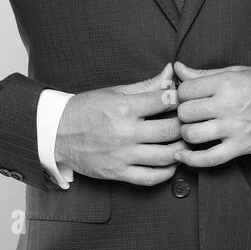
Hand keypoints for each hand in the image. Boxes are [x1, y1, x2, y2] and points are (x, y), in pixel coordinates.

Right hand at [55, 63, 186, 185]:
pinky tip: (172, 162)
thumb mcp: (114, 91)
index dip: (181, 99)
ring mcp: (122, 155)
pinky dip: (167, 172)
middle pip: (170, 130)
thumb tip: (170, 72)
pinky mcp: (118, 173)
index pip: (164, 101)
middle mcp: (125, 132)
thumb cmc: (86, 109)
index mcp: (123, 107)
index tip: (187, 99)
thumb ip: (146, 85)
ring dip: (182, 149)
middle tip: (193, 122)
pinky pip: (150, 177)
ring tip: (186, 142)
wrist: (56, 133)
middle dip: (186, 125)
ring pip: (165, 156)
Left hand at [172, 61, 250, 167]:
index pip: (186, 90)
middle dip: (183, 113)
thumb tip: (177, 68)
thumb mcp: (236, 72)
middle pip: (185, 112)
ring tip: (192, 129)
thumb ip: (204, 73)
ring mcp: (234, 128)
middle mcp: (228, 105)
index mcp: (226, 83)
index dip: (182, 93)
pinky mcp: (240, 147)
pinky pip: (209, 158)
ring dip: (187, 133)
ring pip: (192, 134)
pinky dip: (191, 160)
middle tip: (190, 113)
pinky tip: (182, 155)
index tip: (188, 96)